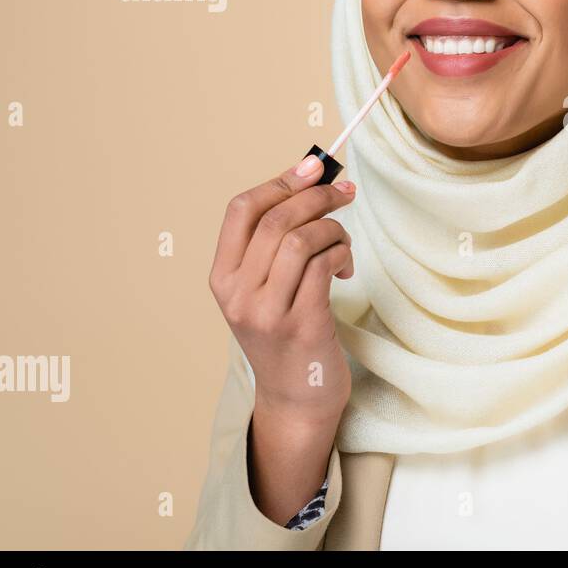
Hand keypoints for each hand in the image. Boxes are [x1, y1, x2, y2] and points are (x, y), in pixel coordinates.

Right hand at [208, 155, 355, 429]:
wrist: (297, 400)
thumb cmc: (287, 335)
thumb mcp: (265, 289)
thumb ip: (275, 244)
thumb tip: (310, 177)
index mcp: (222, 278)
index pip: (241, 209)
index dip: (280, 181)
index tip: (314, 167)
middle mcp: (237, 294)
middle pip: (276, 220)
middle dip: (317, 197)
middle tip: (346, 193)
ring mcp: (267, 312)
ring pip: (302, 240)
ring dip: (334, 229)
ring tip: (344, 243)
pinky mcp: (301, 326)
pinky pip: (324, 266)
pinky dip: (342, 254)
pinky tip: (345, 266)